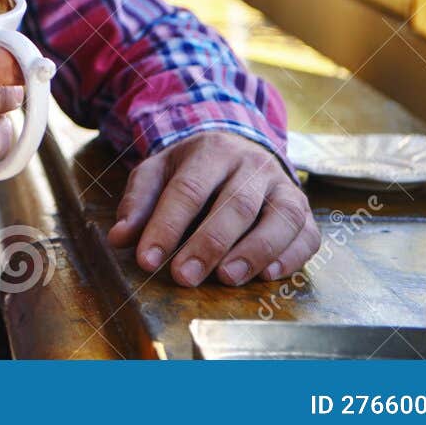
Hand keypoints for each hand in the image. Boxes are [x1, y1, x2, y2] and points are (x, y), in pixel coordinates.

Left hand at [106, 132, 317, 286]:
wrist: (240, 146)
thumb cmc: (193, 169)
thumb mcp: (159, 171)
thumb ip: (138, 202)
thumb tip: (119, 237)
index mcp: (212, 150)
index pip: (188, 190)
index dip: (166, 226)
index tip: (147, 259)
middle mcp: (253, 165)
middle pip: (235, 205)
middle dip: (208, 244)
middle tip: (184, 277)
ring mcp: (283, 186)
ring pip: (279, 218)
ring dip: (254, 251)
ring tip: (226, 278)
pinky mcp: (303, 210)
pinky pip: (306, 234)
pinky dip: (291, 256)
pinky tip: (269, 275)